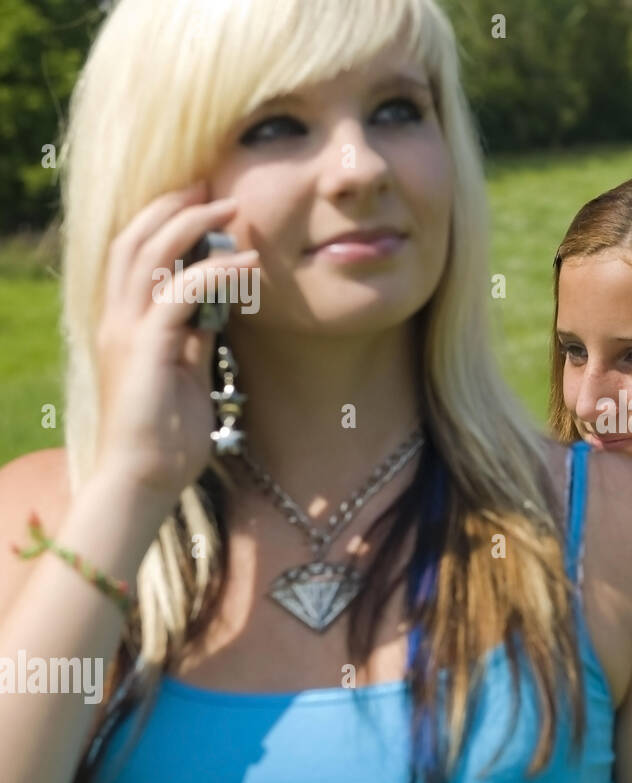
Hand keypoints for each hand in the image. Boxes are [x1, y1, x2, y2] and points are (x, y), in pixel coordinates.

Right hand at [92, 182, 260, 496]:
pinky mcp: (145, 349)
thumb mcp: (185, 371)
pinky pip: (180, 294)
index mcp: (124, 322)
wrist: (144, 478)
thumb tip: (214, 307)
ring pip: (151, 256)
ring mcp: (126, 331)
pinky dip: (213, 271)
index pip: (134, 252)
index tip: (201, 199)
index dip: (162, 219)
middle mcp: (116, 318)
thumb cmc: (167, 432)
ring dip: (192, 226)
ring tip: (231, 208)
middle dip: (173, 206)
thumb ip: (193, 336)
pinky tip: (245, 263)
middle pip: (134, 239)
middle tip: (213, 186)